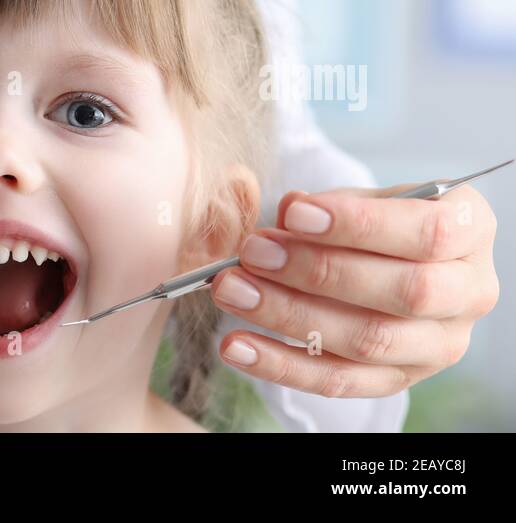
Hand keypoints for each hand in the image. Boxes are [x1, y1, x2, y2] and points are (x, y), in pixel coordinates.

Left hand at [212, 184, 498, 397]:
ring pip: (367, 340)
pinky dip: (279, 365)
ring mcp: (437, 345)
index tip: (293, 214)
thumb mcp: (362, 199)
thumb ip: (331, 203)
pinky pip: (337, 381)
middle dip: (318, 271)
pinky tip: (234, 346)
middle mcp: (468, 293)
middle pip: (403, 291)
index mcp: (471, 232)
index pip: (428, 233)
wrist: (389, 262)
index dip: (359, 225)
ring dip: (289, 315)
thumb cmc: (375, 223)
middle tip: (252, 253)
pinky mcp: (397, 380)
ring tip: (232, 290)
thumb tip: (294, 210)